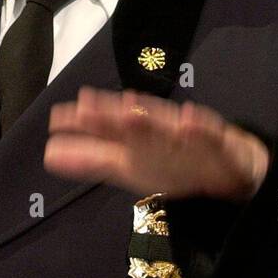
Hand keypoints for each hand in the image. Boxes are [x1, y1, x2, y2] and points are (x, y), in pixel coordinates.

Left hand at [45, 87, 269, 200]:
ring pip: (168, 128)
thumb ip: (91, 159)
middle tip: (86, 108)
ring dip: (150, 120)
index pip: (106, 129)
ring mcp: (189, 136)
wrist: (229, 169)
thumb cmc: (170, 161)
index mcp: (136, 138)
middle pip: (131, 124)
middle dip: (110, 116)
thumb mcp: (128, 165)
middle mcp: (158, 132)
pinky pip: (211, 137)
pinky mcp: (219, 145)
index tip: (58, 119)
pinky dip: (201, 128)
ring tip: (130, 113)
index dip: (83, 124)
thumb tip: (48, 154)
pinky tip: (189, 120)